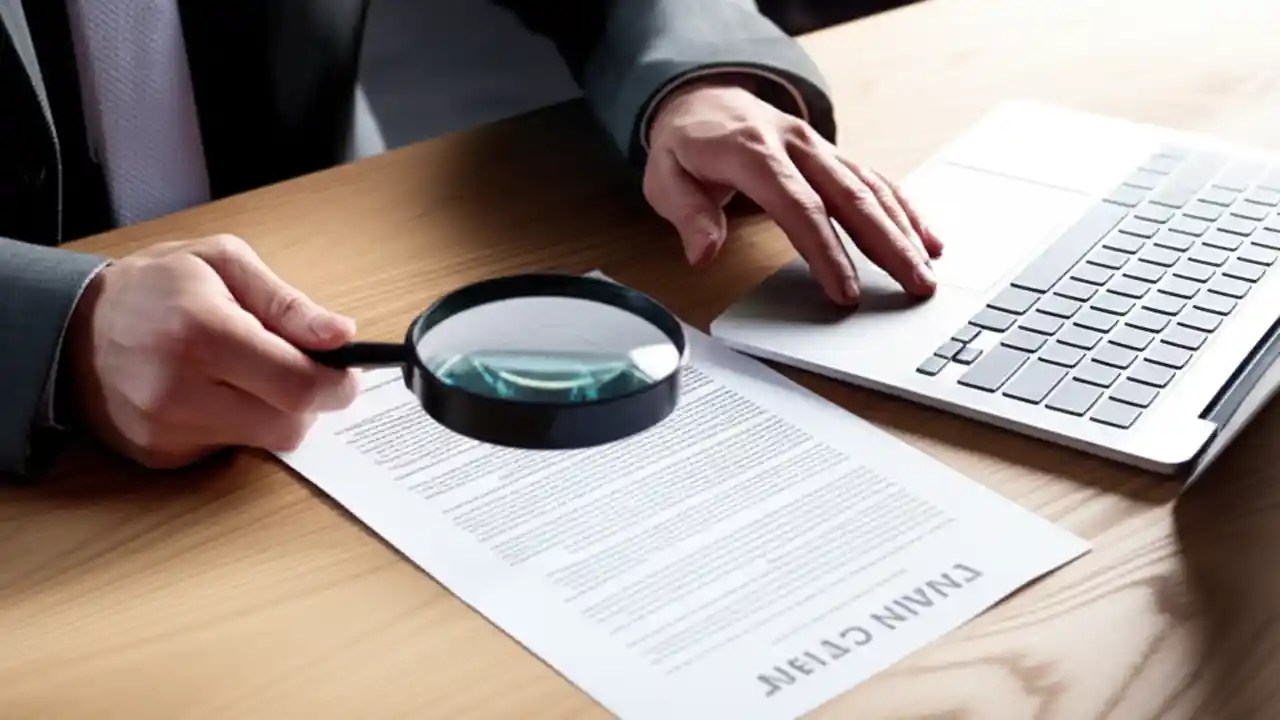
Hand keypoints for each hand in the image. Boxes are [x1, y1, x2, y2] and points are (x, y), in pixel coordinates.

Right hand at [66, 235, 360, 468]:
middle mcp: (180, 389)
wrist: (73, 328)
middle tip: (298, 370)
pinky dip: (238, 425)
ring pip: (266, 442)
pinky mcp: (160, 454)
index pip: (298, 384)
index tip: (345, 372)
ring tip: (246, 375)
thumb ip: (288, 304)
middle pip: (290, 425)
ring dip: (275, 412)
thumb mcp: (223, 264)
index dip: (337, 383)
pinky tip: (213, 393)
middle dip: (309, 400)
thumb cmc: (156, 287)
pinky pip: (230, 450)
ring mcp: (167, 429)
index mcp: (202, 332)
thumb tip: (340, 336)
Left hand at [643, 80, 942, 304]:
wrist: (703, 96)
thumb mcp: (665, 177)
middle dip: (886, 244)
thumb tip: (703, 252)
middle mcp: (796, 145)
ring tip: (927, 270)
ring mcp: (819, 147)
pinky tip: (927, 239)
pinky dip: (904, 209)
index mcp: (754, 152)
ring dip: (903, 230)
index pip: (799, 207)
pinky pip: (875, 180)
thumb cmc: (687, 145)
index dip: (825, 250)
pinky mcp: (832, 155)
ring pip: (870, 188)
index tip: (845, 291)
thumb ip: (687, 213)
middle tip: (913, 285)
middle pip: (850, 196)